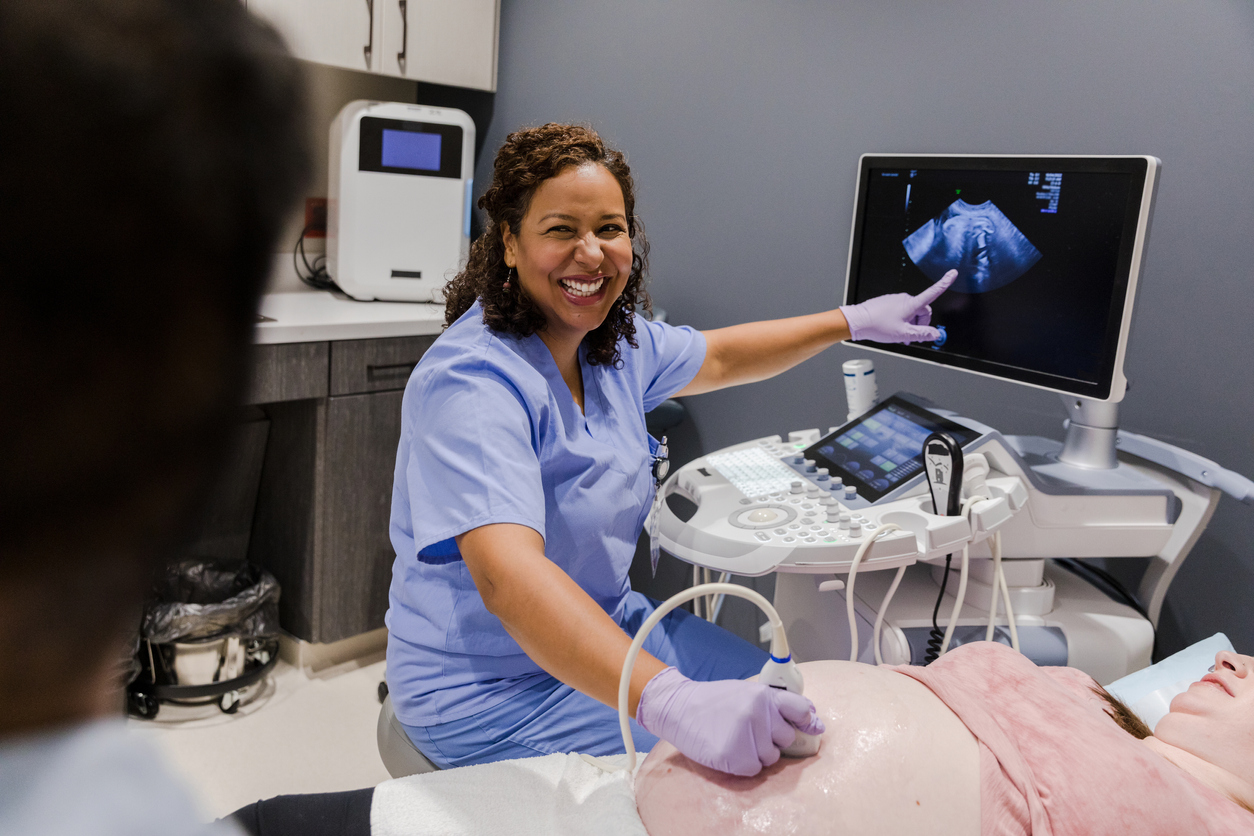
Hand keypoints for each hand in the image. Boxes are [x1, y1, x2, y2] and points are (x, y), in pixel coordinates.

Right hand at [636, 667, 825, 776]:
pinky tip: (729, 749)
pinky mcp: (734, 755)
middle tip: (750, 730)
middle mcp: (758, 713)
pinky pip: (755, 770)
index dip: (806, 720)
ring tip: (736, 738)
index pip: (801, 709)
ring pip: (771, 757)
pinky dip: (744, 765)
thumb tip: (813, 720)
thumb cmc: (714, 701)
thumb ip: (776, 704)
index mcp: (763, 695)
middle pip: (786, 738)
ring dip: (758, 753)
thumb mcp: (746, 691)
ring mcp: (746, 735)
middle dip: (772, 738)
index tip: (806, 726)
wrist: (678, 708)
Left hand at [840, 269, 956, 343]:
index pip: (932, 293)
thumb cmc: (878, 327)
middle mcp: (904, 299)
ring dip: (910, 324)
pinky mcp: (888, 302)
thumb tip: (936, 334)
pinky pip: (900, 310)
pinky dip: (901, 320)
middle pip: (922, 310)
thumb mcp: (903, 334)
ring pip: (911, 312)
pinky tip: (892, 329)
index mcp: (911, 304)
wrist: (857, 321)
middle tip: (911, 337)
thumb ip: (922, 334)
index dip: (944, 283)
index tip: (953, 274)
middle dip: (921, 324)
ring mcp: (895, 299)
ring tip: (899, 335)